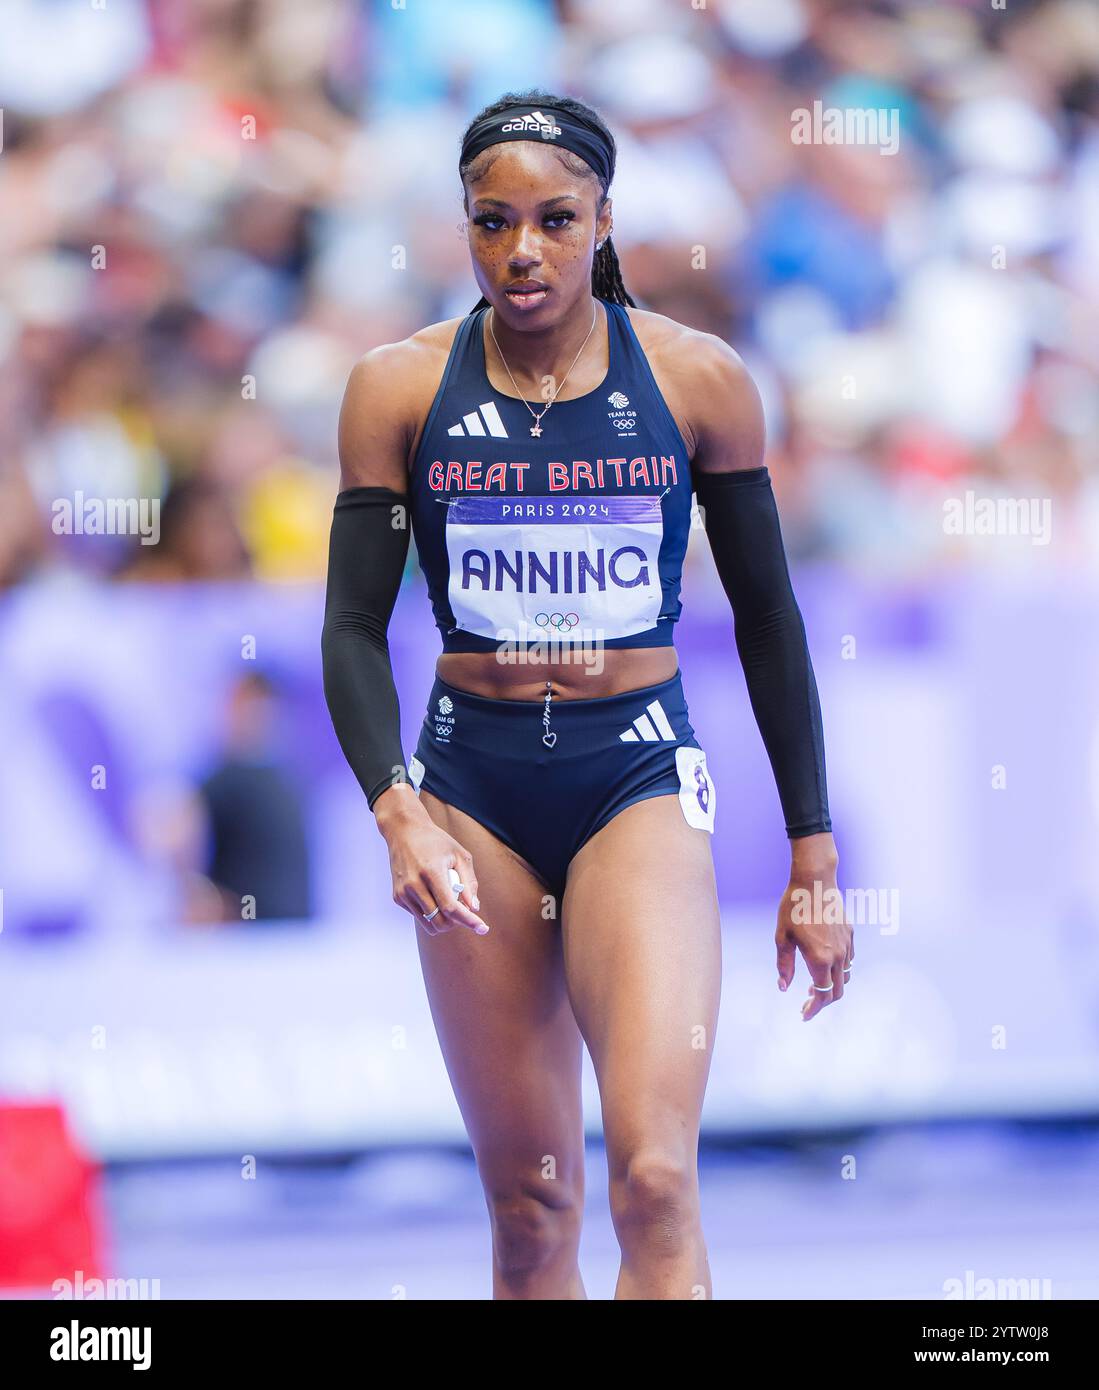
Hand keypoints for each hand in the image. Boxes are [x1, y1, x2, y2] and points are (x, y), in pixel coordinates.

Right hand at [376, 789, 488, 935]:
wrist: (404, 831)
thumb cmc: (435, 841)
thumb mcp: (459, 854)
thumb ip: (469, 882)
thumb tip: (474, 907)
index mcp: (431, 872)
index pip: (450, 907)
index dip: (468, 921)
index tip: (483, 928)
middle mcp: (414, 884)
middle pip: (439, 921)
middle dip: (456, 923)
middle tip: (465, 912)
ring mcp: (403, 892)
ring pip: (428, 923)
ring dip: (444, 921)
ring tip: (450, 904)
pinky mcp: (398, 897)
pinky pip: (419, 916)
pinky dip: (431, 912)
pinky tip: (433, 895)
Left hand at [774, 863, 852, 1020]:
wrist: (814, 882)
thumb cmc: (793, 908)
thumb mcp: (782, 938)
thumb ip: (784, 966)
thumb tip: (783, 988)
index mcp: (819, 959)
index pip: (821, 995)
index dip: (813, 1009)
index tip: (803, 1015)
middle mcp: (837, 956)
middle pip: (836, 991)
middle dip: (822, 1002)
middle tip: (807, 1003)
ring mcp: (846, 945)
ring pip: (844, 977)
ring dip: (831, 986)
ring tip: (813, 985)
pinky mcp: (850, 935)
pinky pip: (848, 961)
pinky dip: (838, 971)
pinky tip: (825, 965)